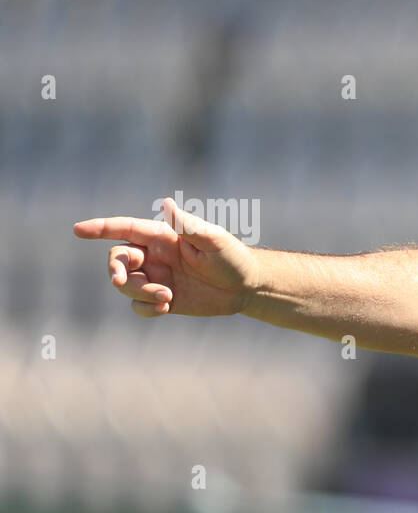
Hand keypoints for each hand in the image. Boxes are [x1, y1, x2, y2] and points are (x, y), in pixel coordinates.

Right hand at [74, 197, 259, 317]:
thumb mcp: (213, 240)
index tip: (77, 230)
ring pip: (127, 285)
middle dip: (115, 270)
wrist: (246, 287)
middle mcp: (154, 256)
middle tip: (122, 281)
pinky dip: (146, 308)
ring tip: (168, 298)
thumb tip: (166, 204)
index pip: (125, 229)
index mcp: (162, 237)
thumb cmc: (232, 258)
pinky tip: (166, 308)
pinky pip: (139, 305)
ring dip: (140, 292)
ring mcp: (157, 278)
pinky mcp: (162, 299)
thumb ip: (187, 226)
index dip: (100, 228)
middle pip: (118, 259)